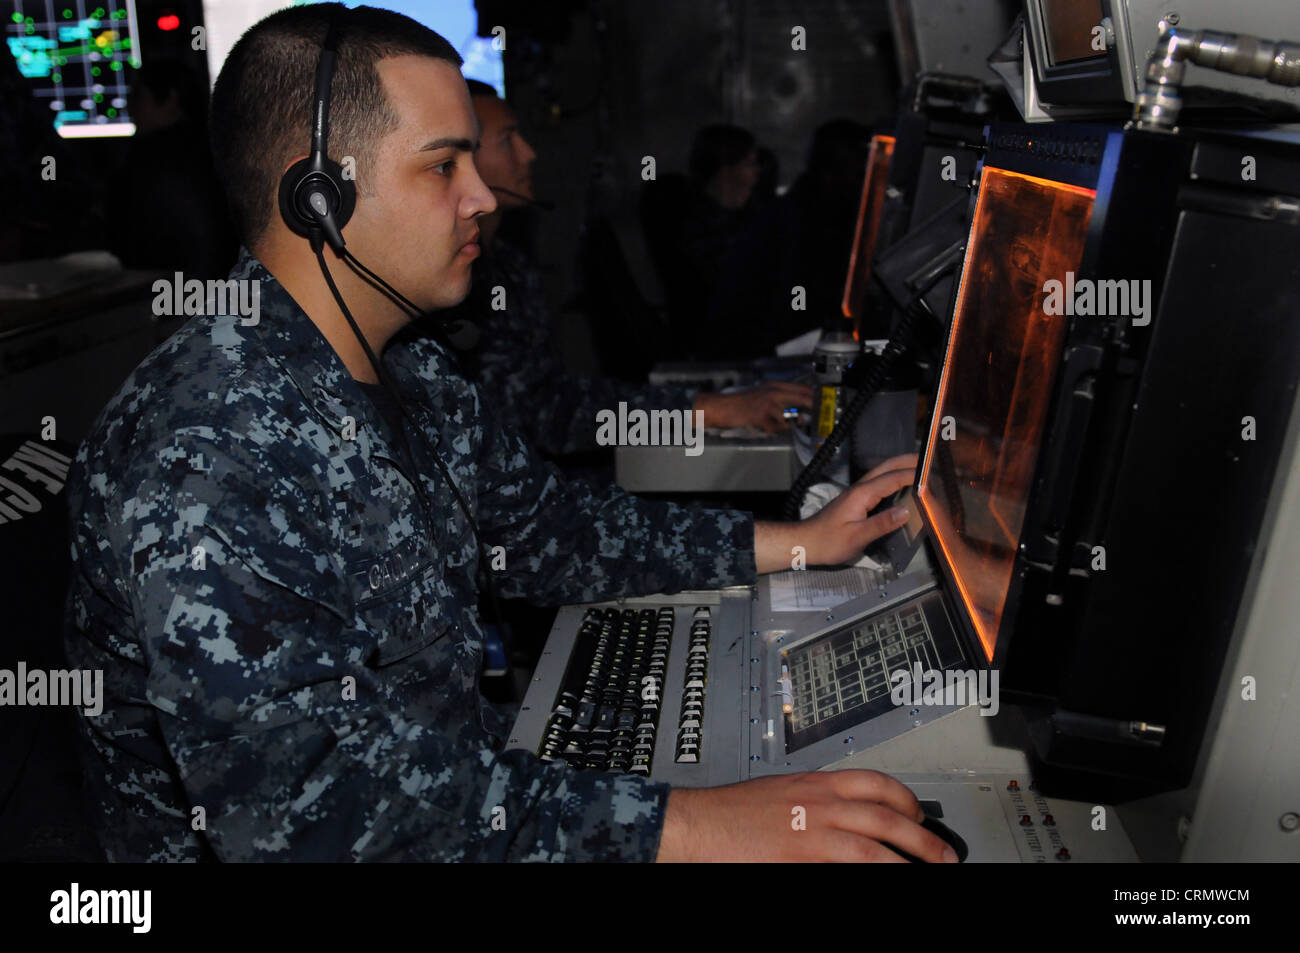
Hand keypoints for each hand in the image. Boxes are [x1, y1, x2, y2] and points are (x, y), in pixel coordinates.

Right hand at [655, 769, 958, 861]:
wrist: (697, 824)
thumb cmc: (731, 813)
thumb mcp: (782, 794)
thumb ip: (815, 801)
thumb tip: (845, 818)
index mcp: (816, 782)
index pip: (876, 782)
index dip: (906, 799)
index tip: (918, 813)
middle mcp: (820, 802)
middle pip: (887, 813)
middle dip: (922, 836)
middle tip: (942, 854)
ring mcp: (813, 831)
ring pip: (877, 844)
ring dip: (910, 860)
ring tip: (930, 871)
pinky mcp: (802, 857)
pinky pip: (850, 867)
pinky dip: (873, 872)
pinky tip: (885, 880)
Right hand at [694, 382, 813, 433]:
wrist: (720, 407)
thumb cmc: (739, 404)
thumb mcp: (760, 397)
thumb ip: (779, 403)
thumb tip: (799, 416)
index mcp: (773, 386)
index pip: (802, 388)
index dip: (815, 396)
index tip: (823, 403)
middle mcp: (773, 392)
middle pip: (802, 398)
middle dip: (812, 408)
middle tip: (816, 416)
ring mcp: (768, 404)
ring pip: (788, 418)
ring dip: (783, 426)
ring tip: (768, 424)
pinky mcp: (762, 416)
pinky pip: (776, 428)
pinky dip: (771, 431)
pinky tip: (761, 427)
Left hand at [753, 454, 917, 571]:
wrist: (805, 542)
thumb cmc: (828, 542)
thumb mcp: (856, 537)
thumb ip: (881, 524)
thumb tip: (906, 511)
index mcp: (862, 494)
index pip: (893, 478)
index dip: (914, 475)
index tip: (934, 475)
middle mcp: (860, 488)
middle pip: (887, 467)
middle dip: (909, 461)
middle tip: (930, 460)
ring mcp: (858, 493)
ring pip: (882, 472)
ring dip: (902, 467)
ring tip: (922, 468)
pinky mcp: (856, 500)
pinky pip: (879, 483)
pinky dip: (894, 478)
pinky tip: (903, 485)